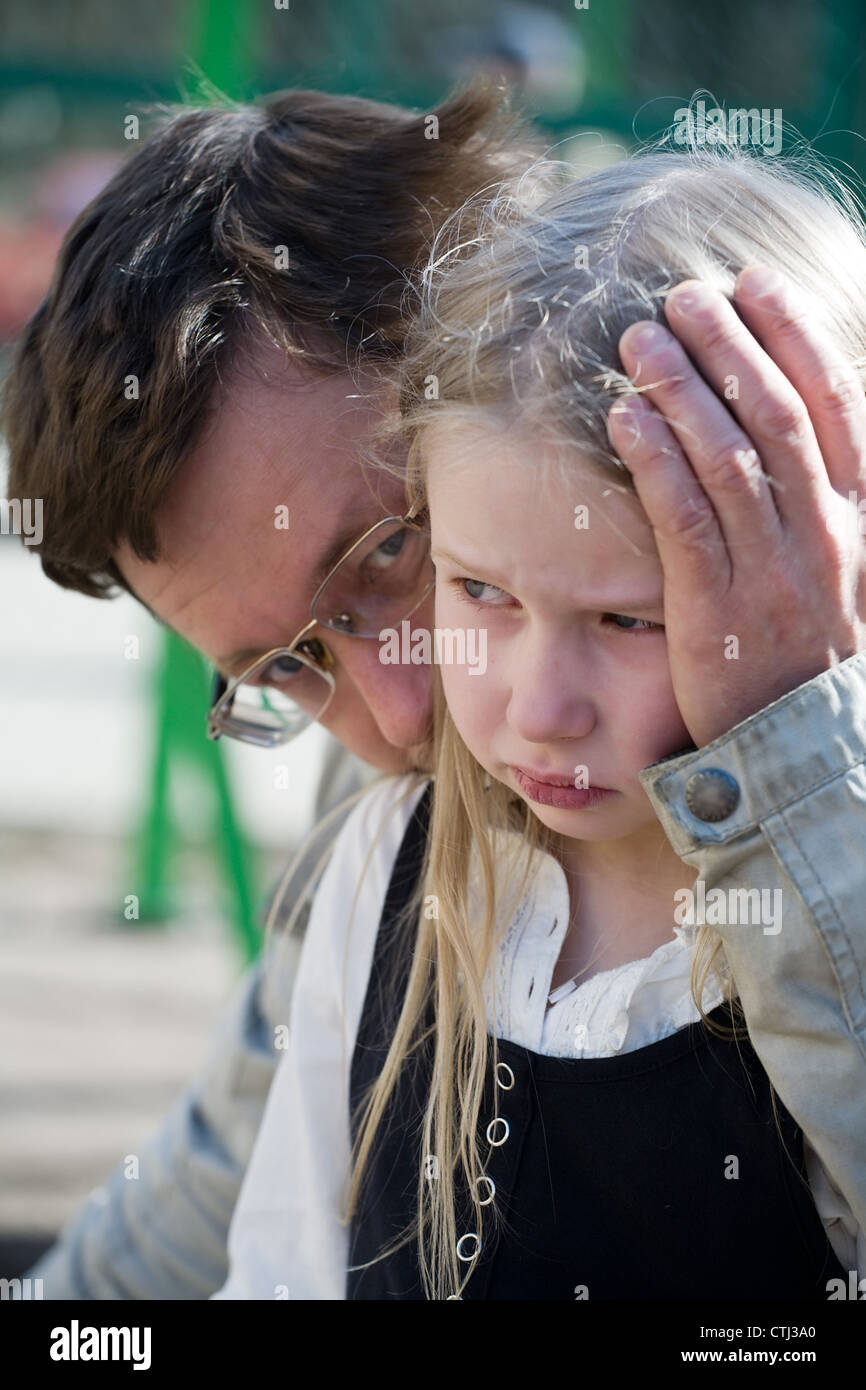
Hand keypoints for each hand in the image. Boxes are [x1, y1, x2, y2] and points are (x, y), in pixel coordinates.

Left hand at [607, 266, 865, 748]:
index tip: (756, 282)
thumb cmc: (804, 647)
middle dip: (730, 345)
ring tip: (640, 340)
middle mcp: (824, 534)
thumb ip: (825, 497)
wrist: (796, 746)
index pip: (838, 403)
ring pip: (730, 459)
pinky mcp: (717, 609)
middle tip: (682, 295)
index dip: (796, 335)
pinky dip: (654, 461)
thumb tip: (795, 417)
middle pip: (778, 416)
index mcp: (859, 515)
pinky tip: (622, 418)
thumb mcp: (839, 567)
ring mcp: (773, 572)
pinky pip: (686, 520)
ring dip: (684, 388)